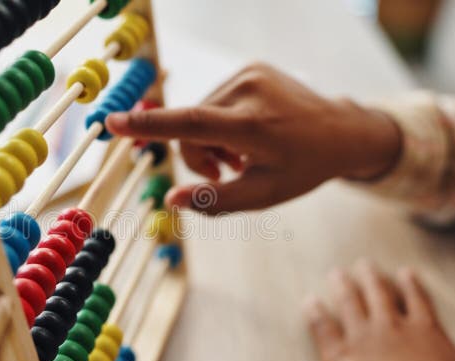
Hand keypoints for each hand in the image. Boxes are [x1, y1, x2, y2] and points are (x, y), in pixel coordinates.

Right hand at [105, 62, 401, 213]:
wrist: (341, 130)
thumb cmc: (304, 168)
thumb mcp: (264, 195)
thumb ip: (216, 199)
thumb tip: (170, 200)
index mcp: (254, 126)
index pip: (192, 123)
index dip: (150, 126)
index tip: (113, 122)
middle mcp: (249, 90)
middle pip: (190, 129)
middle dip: (200, 155)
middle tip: (228, 171)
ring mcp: (250, 73)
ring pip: (198, 114)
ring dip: (211, 139)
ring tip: (242, 152)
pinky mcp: (250, 67)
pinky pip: (213, 100)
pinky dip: (221, 121)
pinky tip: (248, 132)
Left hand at [304, 261, 454, 360]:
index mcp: (424, 329)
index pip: (416, 299)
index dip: (409, 285)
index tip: (404, 272)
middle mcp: (392, 326)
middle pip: (379, 294)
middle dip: (370, 277)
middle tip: (363, 264)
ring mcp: (364, 337)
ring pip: (349, 303)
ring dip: (341, 287)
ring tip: (335, 274)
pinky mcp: (341, 355)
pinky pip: (323, 328)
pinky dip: (314, 313)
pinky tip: (309, 302)